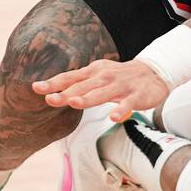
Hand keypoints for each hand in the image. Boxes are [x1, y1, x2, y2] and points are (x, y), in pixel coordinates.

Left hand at [33, 59, 170, 121]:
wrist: (154, 73)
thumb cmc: (119, 77)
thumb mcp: (98, 76)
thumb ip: (78, 85)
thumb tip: (53, 93)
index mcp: (93, 72)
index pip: (70, 78)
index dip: (54, 83)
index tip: (36, 88)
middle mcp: (105, 77)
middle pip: (83, 86)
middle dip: (66, 93)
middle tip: (50, 99)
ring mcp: (121, 86)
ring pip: (102, 93)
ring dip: (88, 98)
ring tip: (75, 104)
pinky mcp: (136, 96)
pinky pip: (128, 104)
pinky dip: (121, 110)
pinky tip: (114, 117)